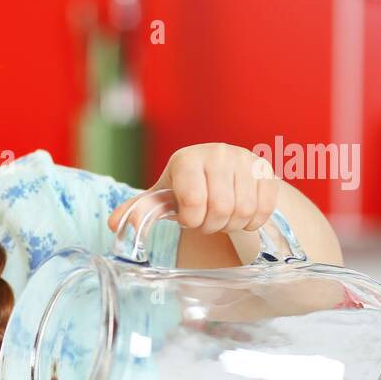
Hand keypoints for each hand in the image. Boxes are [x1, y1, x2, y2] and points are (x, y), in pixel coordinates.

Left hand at [108, 142, 279, 236]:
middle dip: (211, 226)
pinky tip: (241, 217)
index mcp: (187, 159)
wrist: (221, 173)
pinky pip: (264, 208)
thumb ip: (139, 210)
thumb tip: (114, 225)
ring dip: (232, 225)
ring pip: (244, 211)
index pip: (193, 201)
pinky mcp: (266, 170)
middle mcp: (217, 153)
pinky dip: (253, 222)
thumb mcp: (162, 197)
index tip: (187, 218)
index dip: (191, 220)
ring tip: (221, 218)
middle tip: (206, 222)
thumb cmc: (186, 188)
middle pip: (220, 209)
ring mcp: (245, 160)